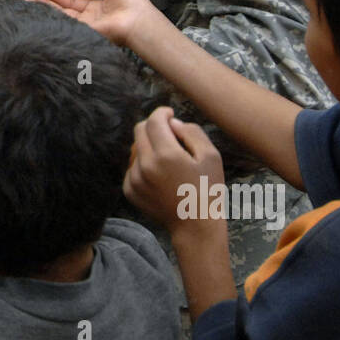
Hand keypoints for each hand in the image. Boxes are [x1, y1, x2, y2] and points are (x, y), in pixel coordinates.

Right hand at [25, 0, 163, 48]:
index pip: (72, 2)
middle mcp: (88, 19)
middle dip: (46, 0)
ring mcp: (84, 27)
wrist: (139, 21)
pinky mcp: (82, 32)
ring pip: (60, 16)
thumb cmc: (133, 4)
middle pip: (62, 9)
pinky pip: (64, 24)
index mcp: (96, 8)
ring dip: (44, 6)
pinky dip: (51, 16)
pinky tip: (39, 8)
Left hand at [123, 107, 225, 240]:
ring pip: (136, 149)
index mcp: (166, 155)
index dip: (162, 113)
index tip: (169, 114)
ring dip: (149, 147)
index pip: (154, 121)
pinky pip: (132, 167)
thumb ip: (192, 132)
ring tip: (168, 160)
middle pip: (140, 131)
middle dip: (154, 126)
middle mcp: (145, 166)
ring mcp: (134, 179)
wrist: (195, 226)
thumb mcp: (210, 156)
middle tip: (169, 134)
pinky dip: (143, 165)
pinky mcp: (129, 190)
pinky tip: (160, 176)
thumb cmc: (207, 190)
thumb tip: (172, 123)